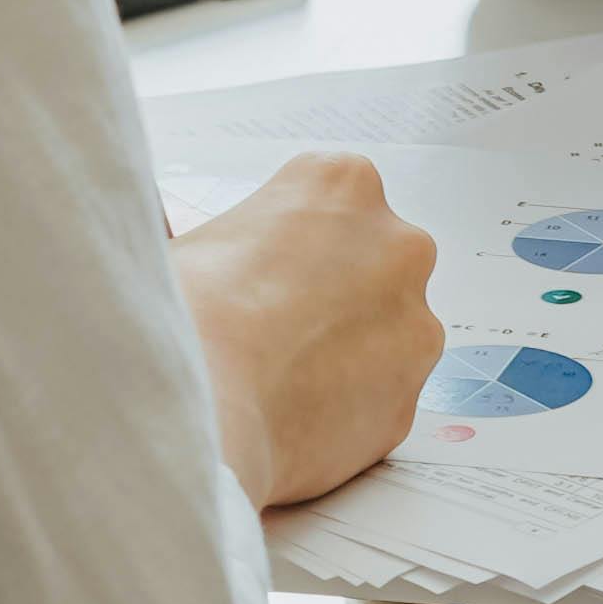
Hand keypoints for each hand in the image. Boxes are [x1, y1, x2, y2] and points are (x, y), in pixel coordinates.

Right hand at [170, 153, 442, 515]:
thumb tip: (226, 264)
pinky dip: (342, 414)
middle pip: (374, 267)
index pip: (334, 201)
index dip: (293, 246)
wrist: (201, 405)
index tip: (265, 275)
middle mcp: (400, 245)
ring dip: (345, 359)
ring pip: (385, 341)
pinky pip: (376, 405)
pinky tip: (290, 420)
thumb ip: (242, 242)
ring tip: (277, 384)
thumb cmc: (187, 312)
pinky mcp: (409, 403)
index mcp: (343, 182)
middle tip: (274, 330)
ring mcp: (415, 327)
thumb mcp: (198, 239)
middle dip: (335, 299)